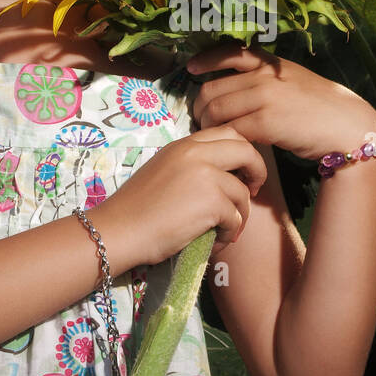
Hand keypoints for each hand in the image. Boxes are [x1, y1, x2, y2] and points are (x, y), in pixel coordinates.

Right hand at [97, 125, 267, 265]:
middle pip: (246, 151)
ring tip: (224, 231)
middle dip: (257, 171)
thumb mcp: (163, 171)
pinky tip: (215, 241)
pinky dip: (230, 233)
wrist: (118, 230)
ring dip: (239, 215)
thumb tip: (223, 178)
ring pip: (242, 192)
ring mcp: (205, 175)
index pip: (228, 133)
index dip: (242, 152)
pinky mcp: (211, 201)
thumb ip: (190, 166)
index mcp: (183, 144)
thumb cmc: (136, 210)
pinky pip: (236, 217)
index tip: (241, 172)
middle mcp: (196, 153)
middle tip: (253, 191)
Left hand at [187, 43, 375, 162]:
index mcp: (271, 63)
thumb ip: (267, 81)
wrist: (348, 127)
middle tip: (200, 121)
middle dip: (199, 107)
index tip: (190, 68)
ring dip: (207, 126)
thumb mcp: (293, 81)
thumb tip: (238, 91)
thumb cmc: (323, 109)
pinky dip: (223, 140)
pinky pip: (230, 130)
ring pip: (216, 110)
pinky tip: (227, 148)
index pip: (229, 52)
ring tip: (211, 137)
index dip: (205, 60)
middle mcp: (264, 76)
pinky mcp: (266, 122)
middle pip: (212, 88)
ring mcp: (264, 97)